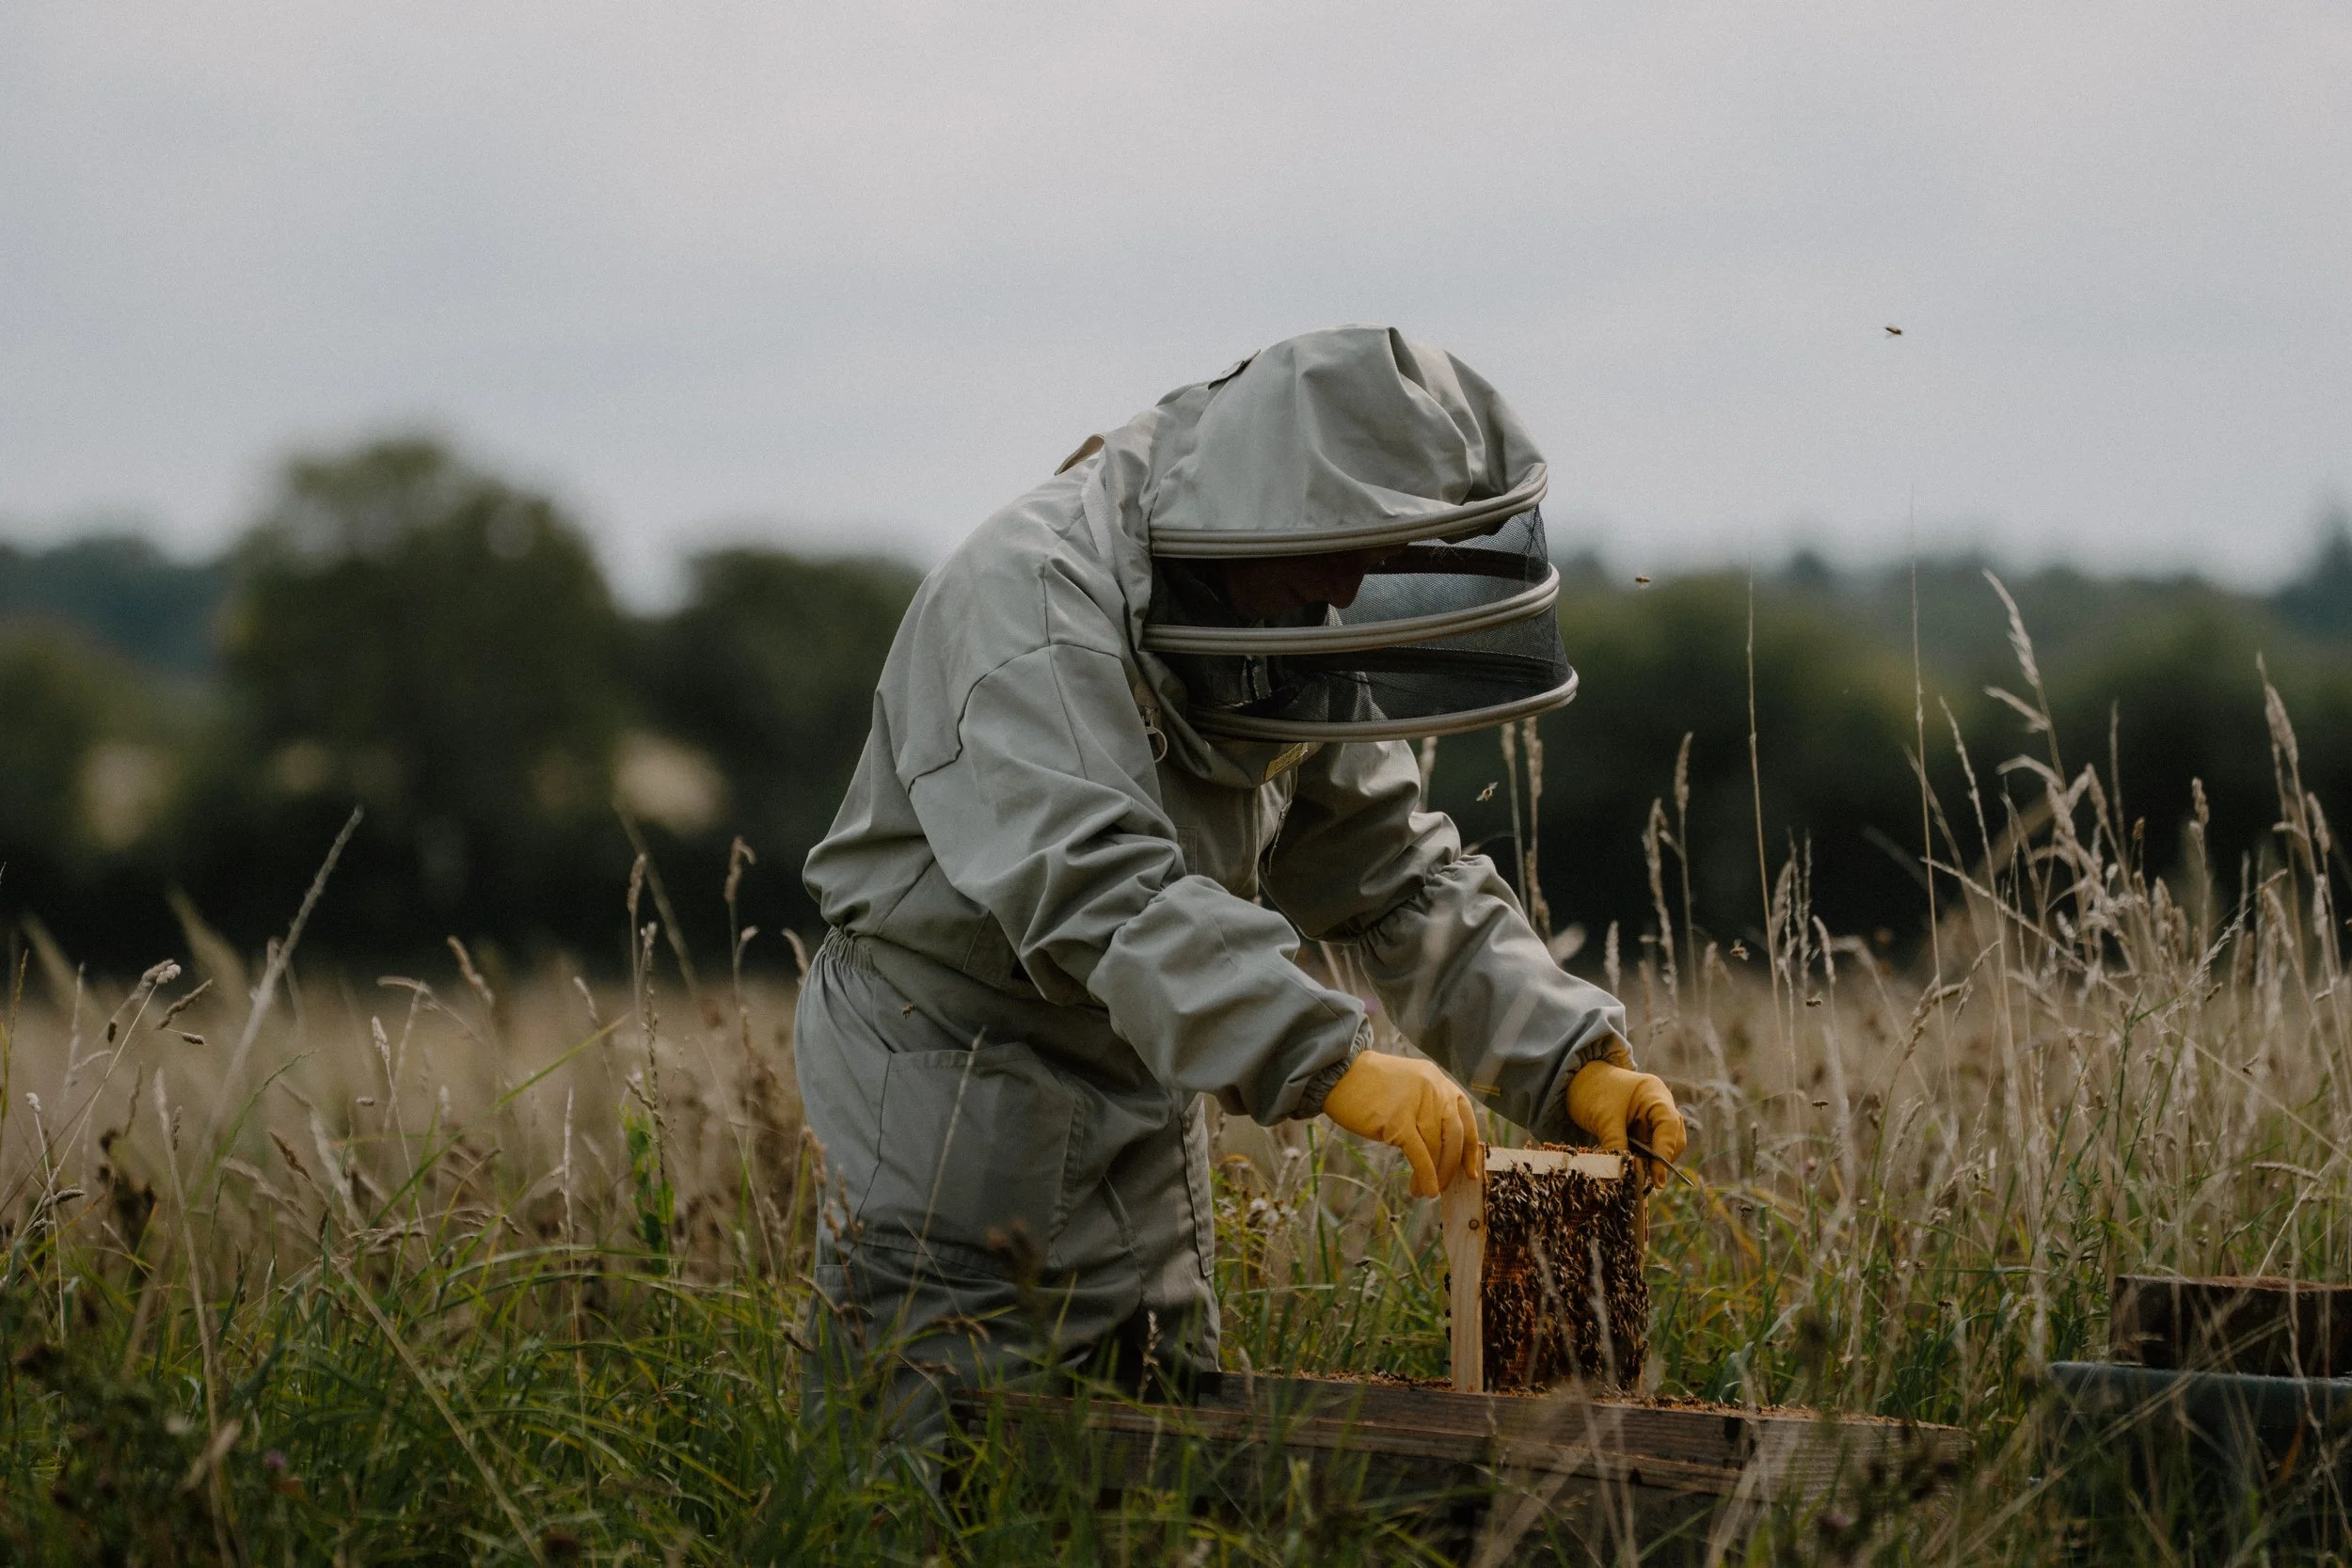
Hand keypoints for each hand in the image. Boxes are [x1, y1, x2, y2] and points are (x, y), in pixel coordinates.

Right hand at [1320, 1050, 1481, 1197]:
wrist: (1338, 1074)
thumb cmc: (1368, 1085)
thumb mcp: (1408, 1087)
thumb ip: (1427, 1106)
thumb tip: (1441, 1146)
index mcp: (1437, 1080)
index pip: (1466, 1115)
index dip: (1471, 1146)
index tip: (1470, 1169)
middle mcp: (1433, 1089)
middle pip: (1455, 1135)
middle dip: (1452, 1165)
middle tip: (1446, 1185)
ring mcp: (1417, 1104)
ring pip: (1437, 1147)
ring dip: (1435, 1175)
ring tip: (1425, 1192)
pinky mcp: (1398, 1121)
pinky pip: (1420, 1155)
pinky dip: (1426, 1176)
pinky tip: (1424, 1190)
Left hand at [1566, 1061, 1686, 1186]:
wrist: (1578, 1082)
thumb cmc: (1593, 1091)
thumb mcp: (1603, 1118)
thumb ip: (1616, 1143)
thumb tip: (1624, 1173)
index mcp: (1654, 1093)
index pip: (1669, 1124)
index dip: (1665, 1152)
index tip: (1657, 1176)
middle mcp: (1660, 1105)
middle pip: (1672, 1138)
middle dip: (1659, 1160)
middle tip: (1643, 1179)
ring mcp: (1653, 1118)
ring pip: (1661, 1146)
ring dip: (1649, 1162)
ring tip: (1634, 1176)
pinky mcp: (1644, 1129)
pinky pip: (1648, 1148)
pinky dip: (1640, 1159)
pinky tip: (1630, 1169)